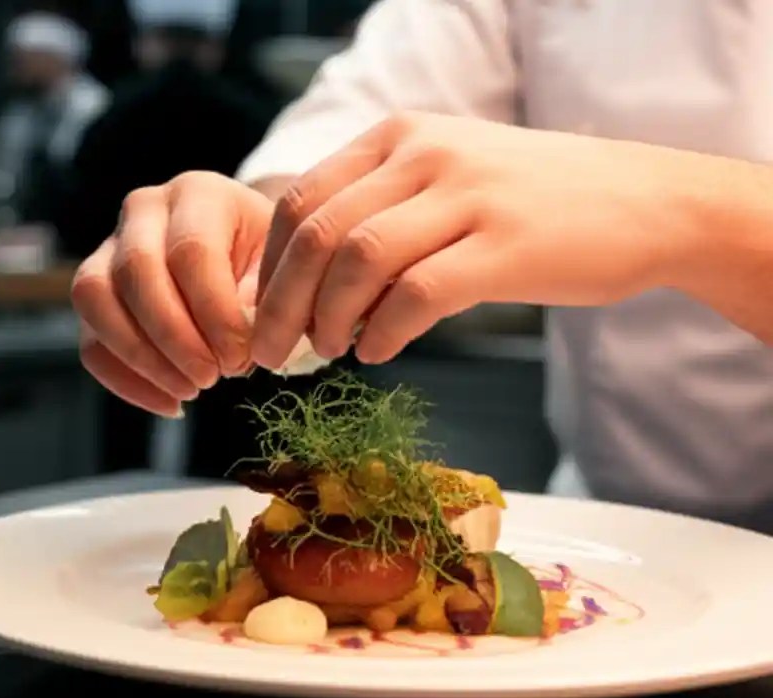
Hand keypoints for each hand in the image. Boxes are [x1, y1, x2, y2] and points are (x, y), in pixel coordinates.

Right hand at [70, 171, 273, 416]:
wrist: (246, 255)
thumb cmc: (266, 262)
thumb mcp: (279, 268)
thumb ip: (264, 298)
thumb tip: (238, 345)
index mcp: (198, 194)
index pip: (191, 251)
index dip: (213, 313)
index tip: (242, 358)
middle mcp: (144, 210)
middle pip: (136, 270)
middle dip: (174, 337)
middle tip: (213, 378)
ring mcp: (109, 249)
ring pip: (94, 298)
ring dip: (141, 357)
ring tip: (190, 390)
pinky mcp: (95, 293)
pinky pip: (89, 340)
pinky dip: (125, 380)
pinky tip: (170, 403)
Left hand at [252, 112, 707, 366]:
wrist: (647, 202)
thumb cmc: (533, 202)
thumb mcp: (445, 177)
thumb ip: (378, 209)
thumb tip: (303, 283)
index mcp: (399, 136)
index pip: (301, 200)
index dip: (269, 267)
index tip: (258, 314)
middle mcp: (425, 154)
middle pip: (317, 233)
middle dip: (279, 303)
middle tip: (269, 352)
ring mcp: (467, 196)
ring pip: (358, 261)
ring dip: (327, 319)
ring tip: (329, 349)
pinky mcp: (505, 246)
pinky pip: (418, 295)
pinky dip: (383, 332)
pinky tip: (379, 352)